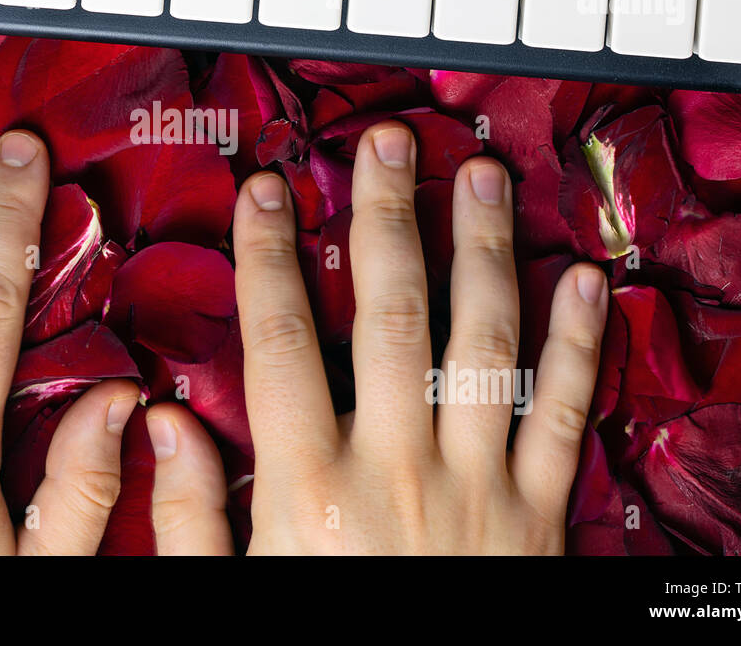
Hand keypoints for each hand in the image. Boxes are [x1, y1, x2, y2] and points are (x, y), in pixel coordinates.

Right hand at [147, 122, 608, 554]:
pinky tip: (583, 280)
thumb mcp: (226, 596)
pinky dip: (579, 344)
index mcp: (309, 488)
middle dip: (388, 217)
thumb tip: (157, 420)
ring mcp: (475, 487)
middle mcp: (395, 470)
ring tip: (480, 176)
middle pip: (391, 316)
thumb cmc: (321, 637)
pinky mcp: (539, 514)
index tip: (264, 191)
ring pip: (482, 345)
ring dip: (483, 250)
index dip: (268, 255)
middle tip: (386, 144)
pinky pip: (562, 414)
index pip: (282, 341)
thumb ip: (184, 515)